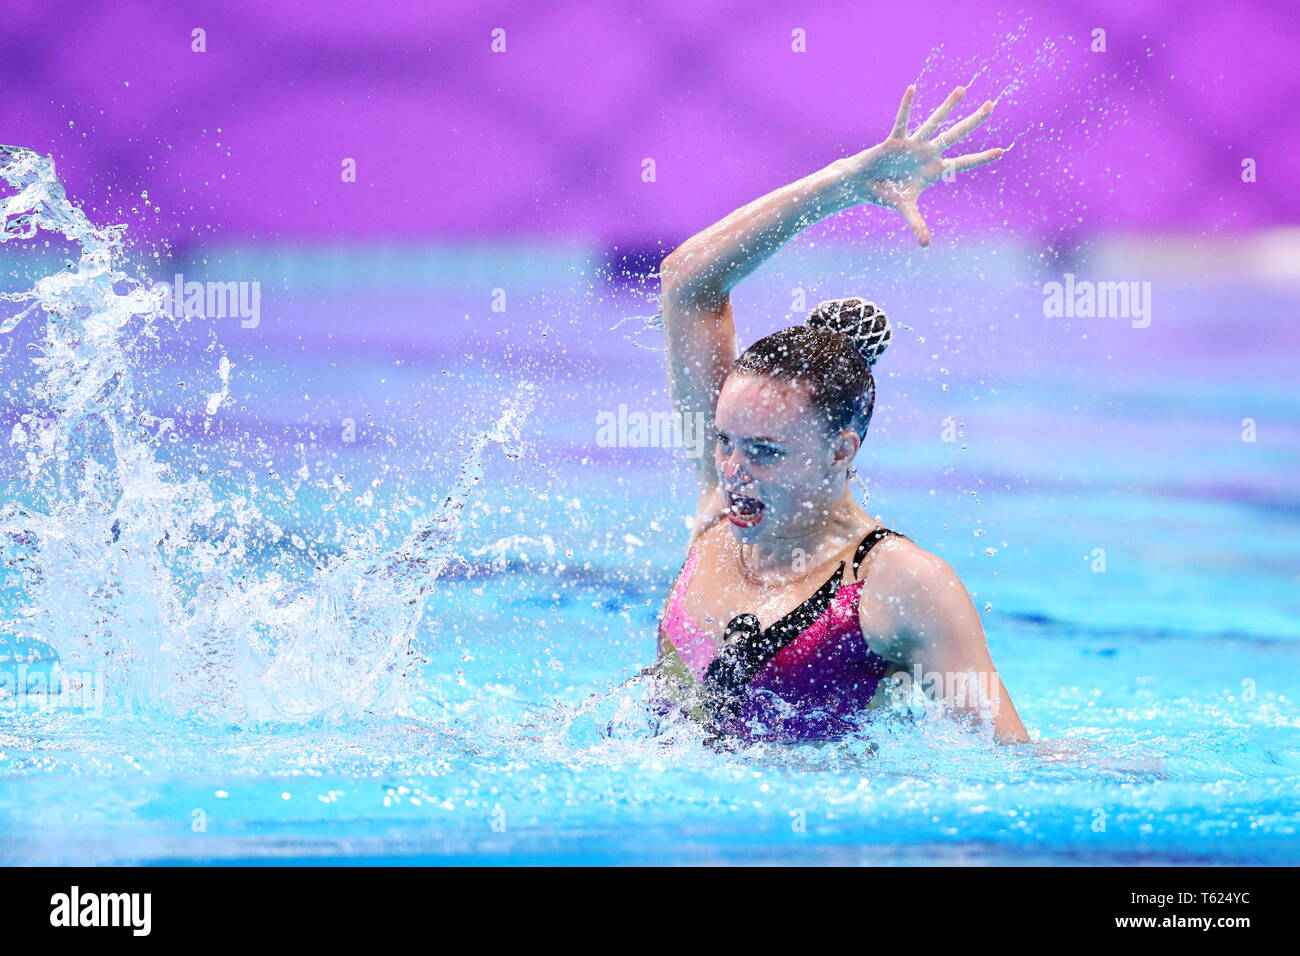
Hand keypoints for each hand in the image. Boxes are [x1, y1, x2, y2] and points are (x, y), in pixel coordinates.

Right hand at [840, 85, 1004, 245]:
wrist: (862, 184)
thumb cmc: (885, 193)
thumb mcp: (905, 208)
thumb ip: (917, 224)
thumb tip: (925, 245)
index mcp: (935, 169)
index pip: (964, 163)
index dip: (981, 158)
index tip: (1002, 151)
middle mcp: (928, 153)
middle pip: (956, 135)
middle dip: (974, 121)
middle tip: (992, 105)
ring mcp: (914, 144)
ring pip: (935, 122)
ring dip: (948, 106)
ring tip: (963, 89)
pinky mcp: (896, 140)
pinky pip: (903, 121)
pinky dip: (906, 106)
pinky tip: (913, 88)